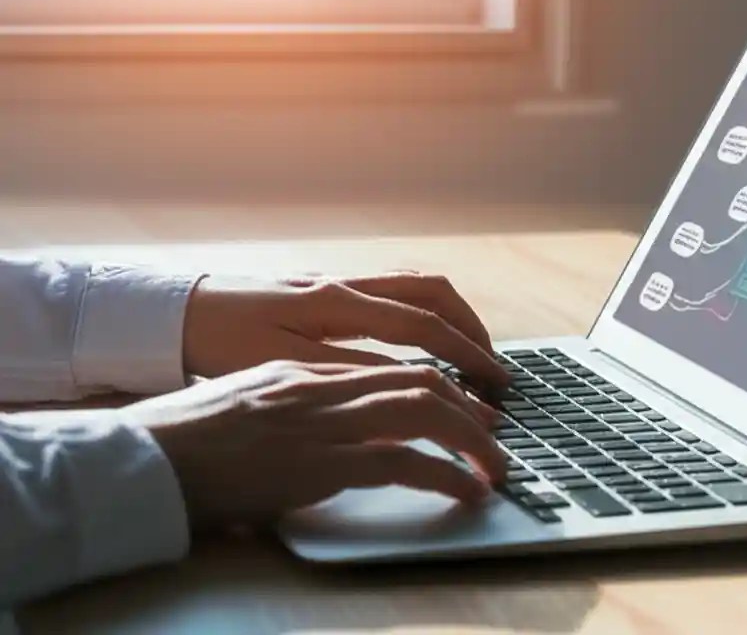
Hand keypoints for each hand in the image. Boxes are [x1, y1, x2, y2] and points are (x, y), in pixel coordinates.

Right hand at [125, 360, 504, 529]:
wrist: (143, 458)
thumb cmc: (183, 438)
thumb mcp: (247, 400)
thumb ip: (294, 400)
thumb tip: (328, 420)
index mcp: (303, 367)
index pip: (389, 362)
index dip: (438, 382)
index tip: (466, 402)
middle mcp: (321, 385)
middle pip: (419, 376)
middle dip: (468, 403)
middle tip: (496, 429)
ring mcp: (323, 420)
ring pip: (423, 408)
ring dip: (470, 436)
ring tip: (495, 464)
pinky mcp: (321, 463)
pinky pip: (403, 462)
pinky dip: (445, 476)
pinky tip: (466, 492)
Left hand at [182, 272, 508, 390]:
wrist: (171, 312)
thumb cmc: (217, 344)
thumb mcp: (282, 364)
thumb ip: (348, 369)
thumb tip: (409, 378)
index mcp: (338, 302)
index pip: (423, 326)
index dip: (466, 356)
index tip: (494, 385)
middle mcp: (346, 284)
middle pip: (433, 293)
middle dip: (472, 330)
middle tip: (495, 368)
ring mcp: (337, 282)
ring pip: (416, 286)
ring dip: (453, 316)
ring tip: (471, 352)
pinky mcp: (325, 289)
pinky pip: (393, 290)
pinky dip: (424, 311)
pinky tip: (425, 336)